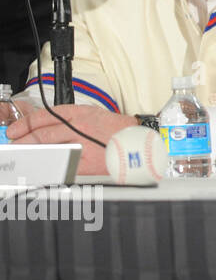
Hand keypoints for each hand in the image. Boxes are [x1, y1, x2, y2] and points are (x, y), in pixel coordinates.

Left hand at [6, 106, 137, 174]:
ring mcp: (82, 144)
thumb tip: (44, 129)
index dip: (25, 124)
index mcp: (80, 113)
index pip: (45, 116)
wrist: (137, 142)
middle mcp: (79, 127)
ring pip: (49, 148)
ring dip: (32, 153)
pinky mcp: (86, 162)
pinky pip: (61, 164)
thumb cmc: (116, 129)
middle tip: (14, 144)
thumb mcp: (92, 114)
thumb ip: (68, 119)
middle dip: (24, 140)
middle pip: (43, 133)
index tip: (15, 130)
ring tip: (24, 155)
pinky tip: (41, 167)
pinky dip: (48, 165)